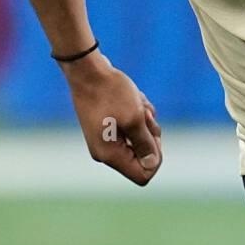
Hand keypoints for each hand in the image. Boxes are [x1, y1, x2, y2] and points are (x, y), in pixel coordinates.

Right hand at [61, 52, 162, 185]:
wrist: (88, 70)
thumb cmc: (111, 92)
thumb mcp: (135, 118)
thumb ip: (145, 143)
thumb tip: (152, 164)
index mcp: (110, 155)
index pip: (143, 175)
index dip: (155, 156)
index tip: (151, 134)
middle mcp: (106, 152)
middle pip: (143, 156)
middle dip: (150, 134)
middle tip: (144, 114)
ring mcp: (106, 140)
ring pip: (140, 138)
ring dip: (145, 120)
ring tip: (137, 103)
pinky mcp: (108, 127)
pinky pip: (133, 127)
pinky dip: (138, 113)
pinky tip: (133, 98)